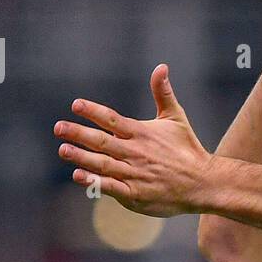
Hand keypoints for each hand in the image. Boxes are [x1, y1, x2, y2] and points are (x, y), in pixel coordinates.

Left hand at [54, 64, 214, 217]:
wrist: (203, 183)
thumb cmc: (187, 149)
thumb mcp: (176, 118)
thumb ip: (163, 93)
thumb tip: (161, 67)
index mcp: (142, 133)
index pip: (113, 120)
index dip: (93, 112)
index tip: (76, 105)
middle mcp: (136, 152)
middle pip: (102, 141)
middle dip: (78, 133)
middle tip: (58, 127)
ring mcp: (135, 174)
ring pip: (103, 163)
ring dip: (81, 156)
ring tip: (63, 149)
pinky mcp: (135, 194)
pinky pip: (111, 187)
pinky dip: (94, 182)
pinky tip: (79, 176)